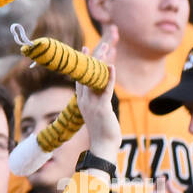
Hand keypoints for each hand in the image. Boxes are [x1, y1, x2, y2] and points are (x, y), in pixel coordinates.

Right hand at [77, 27, 121, 160]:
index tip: (84, 49)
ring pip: (95, 78)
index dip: (81, 64)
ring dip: (100, 63)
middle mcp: (84, 100)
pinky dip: (109, 76)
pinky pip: (106, 88)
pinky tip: (112, 66)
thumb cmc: (102, 133)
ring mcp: (91, 103)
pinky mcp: (102, 107)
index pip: (80, 78)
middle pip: (85, 74)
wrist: (102, 147)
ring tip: (104, 49)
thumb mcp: (96, 115)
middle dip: (90, 59)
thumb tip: (100, 96)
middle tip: (93, 45)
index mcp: (81, 101)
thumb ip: (96, 103)